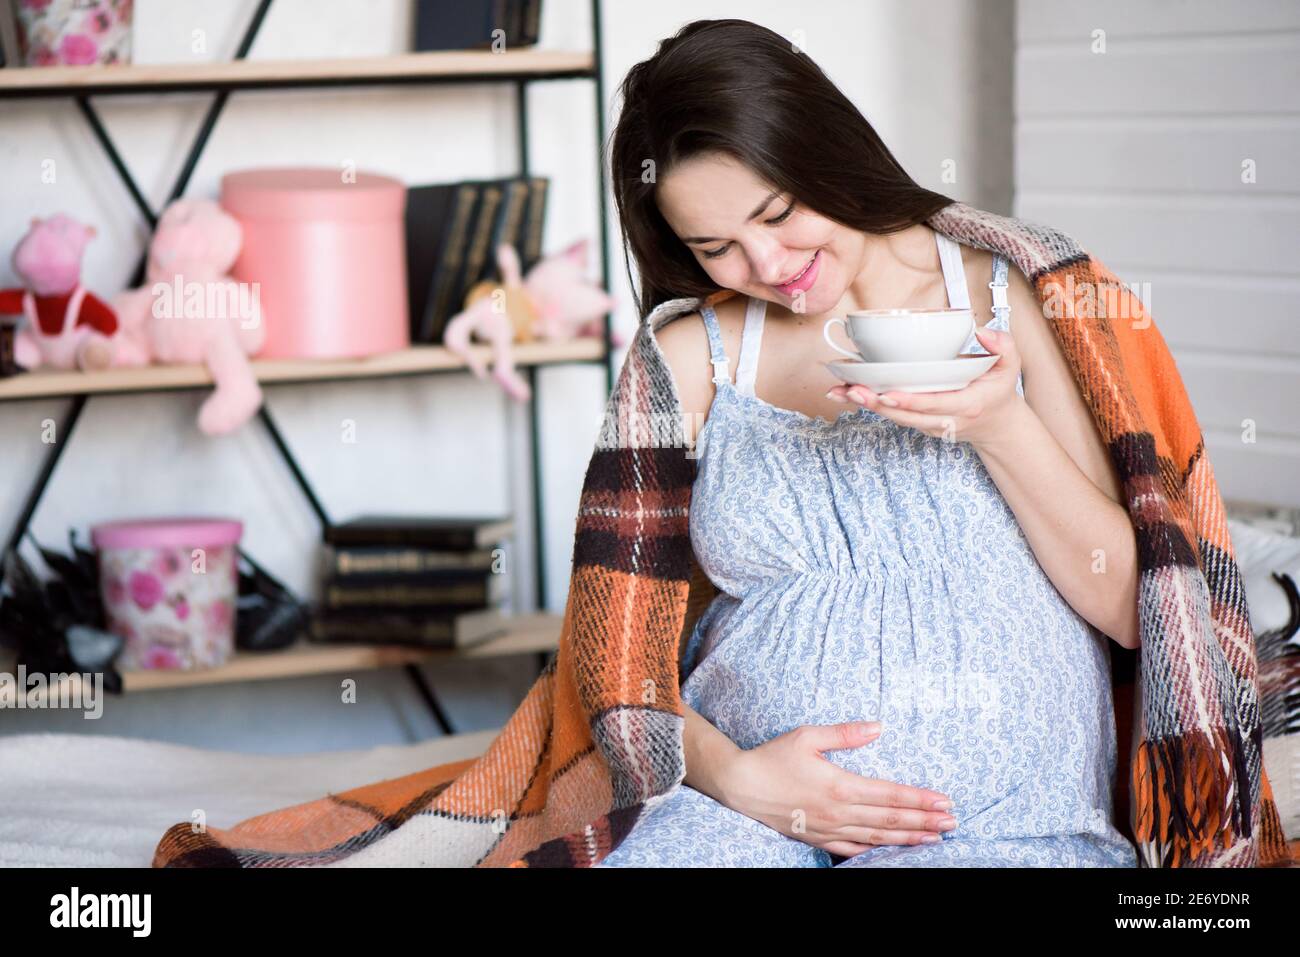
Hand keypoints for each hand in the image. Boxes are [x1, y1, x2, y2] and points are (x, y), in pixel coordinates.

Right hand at [718, 721, 958, 856]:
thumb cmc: (773, 757)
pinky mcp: (818, 838)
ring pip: (878, 838)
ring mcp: (829, 829)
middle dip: (925, 820)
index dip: (920, 798)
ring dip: (910, 838)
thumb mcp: (807, 736)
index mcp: (839, 785)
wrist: (741, 785)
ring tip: (936, 837)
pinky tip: (896, 851)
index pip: (890, 795)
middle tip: (953, 821)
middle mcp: (839, 811)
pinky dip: (878, 851)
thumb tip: (878, 727)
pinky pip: (854, 849)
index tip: (944, 800)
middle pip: (891, 819)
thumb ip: (845, 734)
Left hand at [825, 325, 1022, 449]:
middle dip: (877, 404)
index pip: (935, 404)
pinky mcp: (918, 423)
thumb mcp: (1010, 366)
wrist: (997, 425)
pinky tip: (846, 394)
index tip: (888, 393)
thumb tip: (982, 331)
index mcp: (966, 405)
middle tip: (852, 390)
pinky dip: (870, 406)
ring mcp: (929, 425)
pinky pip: (893, 416)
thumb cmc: (998, 391)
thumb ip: (1003, 346)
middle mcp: (944, 419)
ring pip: (895, 418)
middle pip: (906, 415)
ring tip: (841, 391)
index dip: (910, 401)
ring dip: (867, 405)